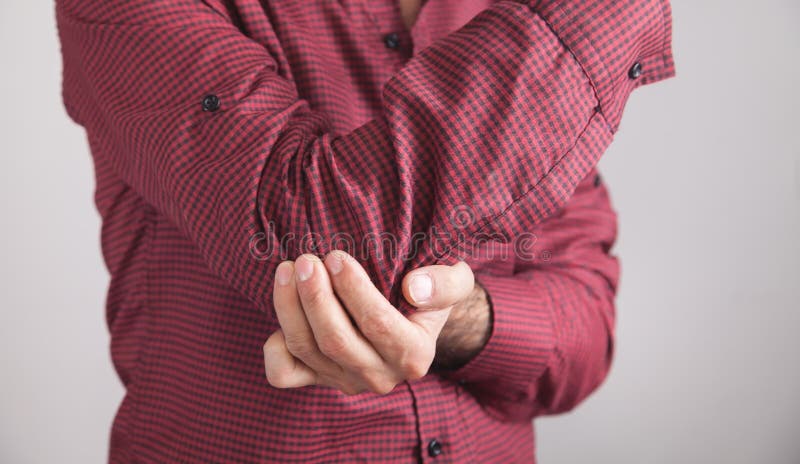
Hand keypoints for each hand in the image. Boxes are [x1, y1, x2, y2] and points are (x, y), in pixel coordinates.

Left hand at [263, 251, 478, 394]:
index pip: (378, 324)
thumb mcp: (455, 281)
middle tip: (305, 259)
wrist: (416, 318)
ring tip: (287, 269)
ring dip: (290, 308)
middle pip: (336, 341)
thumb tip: (414, 288)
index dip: (353, 290)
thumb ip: (446, 283)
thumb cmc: (430, 294)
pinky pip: (284, 375)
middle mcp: (380, 376)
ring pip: (307, 350)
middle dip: (315, 297)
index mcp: (415, 355)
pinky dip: (274, 347)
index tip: (336, 256)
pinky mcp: (319, 380)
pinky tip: (283, 313)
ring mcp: (346, 381)